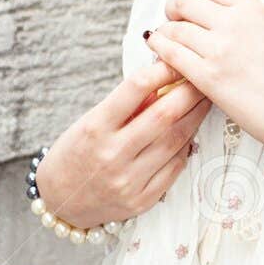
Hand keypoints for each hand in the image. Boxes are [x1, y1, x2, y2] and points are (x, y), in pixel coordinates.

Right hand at [35, 60, 212, 230]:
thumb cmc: (76, 153)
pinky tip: (191, 133)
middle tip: (202, 81)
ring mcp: (128, 180)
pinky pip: (175, 167)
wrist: (60, 202)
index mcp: (95, 127)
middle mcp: (112, 153)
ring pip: (176, 141)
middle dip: (190, 93)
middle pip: (164, 115)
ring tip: (203, 103)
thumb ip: (127, 106)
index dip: (163, 70)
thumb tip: (165, 82)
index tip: (176, 62)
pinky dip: (186, 146)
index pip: (136, 87)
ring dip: (195, 117)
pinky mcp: (141, 200)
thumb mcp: (91, 122)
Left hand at [144, 0, 263, 157]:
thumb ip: (243, 14)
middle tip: (174, 20)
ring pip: (172, 28)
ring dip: (165, 32)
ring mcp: (220, 49)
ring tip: (168, 40)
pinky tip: (158, 51)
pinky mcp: (209, 77)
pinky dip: (159, 49)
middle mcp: (234, 22)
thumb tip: (209, 6)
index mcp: (251, 6)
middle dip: (173, 9)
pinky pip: (170, 53)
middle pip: (183, 1)